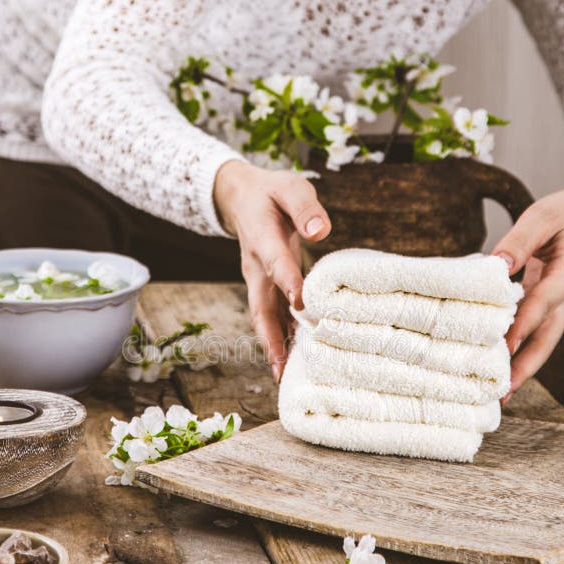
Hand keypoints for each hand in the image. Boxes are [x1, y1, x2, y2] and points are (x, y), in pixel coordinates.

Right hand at [214, 160, 330, 380]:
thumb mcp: (290, 188)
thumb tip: (321, 231)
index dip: (286, 280)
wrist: (241, 198)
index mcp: (262, 238)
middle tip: (280, 365)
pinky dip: (279, 337)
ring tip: (284, 374)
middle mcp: (256, 266)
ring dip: (273, 345)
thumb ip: (305, 208)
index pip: (275, 261)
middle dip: (270, 335)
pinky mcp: (264, 286)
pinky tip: (292, 358)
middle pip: (260, 305)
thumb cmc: (272, 193)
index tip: (300, 302)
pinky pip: (270, 315)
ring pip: (263, 316)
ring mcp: (257, 279)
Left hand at [492, 181, 563, 401]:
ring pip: (545, 341)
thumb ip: (518, 240)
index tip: (504, 346)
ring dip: (524, 366)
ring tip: (500, 392)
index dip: (523, 325)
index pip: (542, 302)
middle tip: (503, 391)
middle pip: (548, 337)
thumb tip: (495, 265)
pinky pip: (539, 332)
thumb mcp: (543, 215)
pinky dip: (522, 350)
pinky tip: (502, 365)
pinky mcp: (556, 306)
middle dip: (526, 366)